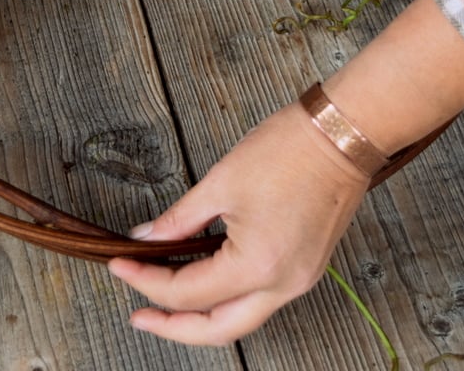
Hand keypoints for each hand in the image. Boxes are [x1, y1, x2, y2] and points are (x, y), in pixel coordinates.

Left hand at [108, 103, 368, 345]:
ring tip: (165, 299)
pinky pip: (259, 298)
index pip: (188, 292)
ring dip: (201, 315)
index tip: (120, 267)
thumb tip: (147, 239)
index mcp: (257, 265)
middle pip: (219, 329)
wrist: (343, 135)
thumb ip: (179, 220)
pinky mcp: (305, 269)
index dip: (146, 282)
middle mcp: (283, 284)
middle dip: (173, 327)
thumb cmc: (290, 150)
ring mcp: (299, 280)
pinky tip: (202, 280)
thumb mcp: (221, 182)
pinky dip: (227, 297)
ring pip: (241, 319)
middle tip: (139, 315)